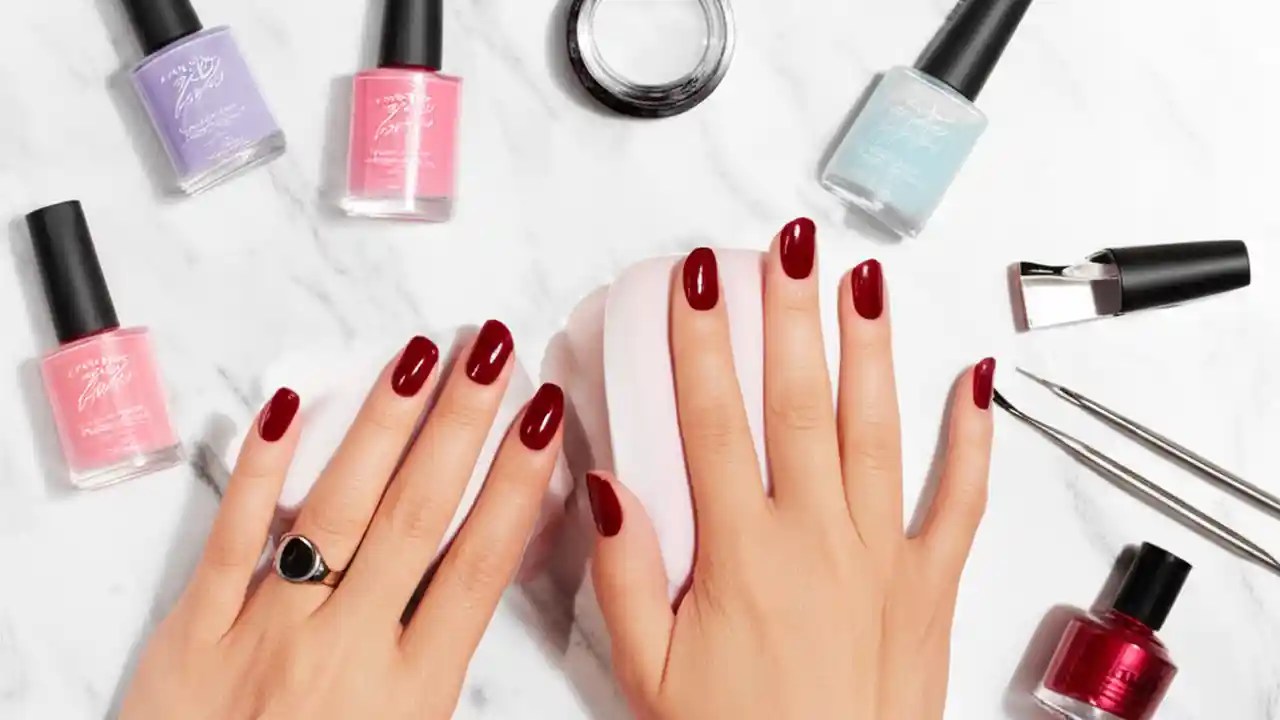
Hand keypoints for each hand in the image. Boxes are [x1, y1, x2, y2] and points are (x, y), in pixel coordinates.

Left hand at [120, 322, 564, 719]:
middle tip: (492, 351)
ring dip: (383, 425)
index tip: (542, 418)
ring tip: (421, 357)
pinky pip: (232, 537)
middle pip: (415, 516)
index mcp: (411, 691)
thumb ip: (443, 660)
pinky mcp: (192, 633)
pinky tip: (289, 404)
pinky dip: (260, 468)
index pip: (479, 563)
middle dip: (461, 425)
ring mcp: (265, 634)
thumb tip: (484, 566)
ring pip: (335, 510)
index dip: (517, 483)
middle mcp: (345, 651)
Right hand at [586, 221, 995, 719]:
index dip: (701, 341)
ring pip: (878, 429)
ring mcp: (883, 555)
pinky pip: (960, 500)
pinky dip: (973, 438)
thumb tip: (604, 487)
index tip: (695, 278)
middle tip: (787, 246)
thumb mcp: (649, 674)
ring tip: (864, 280)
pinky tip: (975, 381)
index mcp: (742, 554)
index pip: (715, 420)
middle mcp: (819, 539)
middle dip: (791, 313)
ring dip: (870, 348)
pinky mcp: (929, 585)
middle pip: (801, 403)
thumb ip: (623, 576)